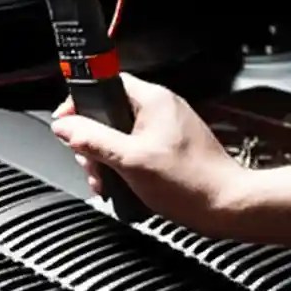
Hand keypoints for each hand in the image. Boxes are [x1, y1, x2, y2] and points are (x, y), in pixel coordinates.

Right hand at [51, 74, 248, 234]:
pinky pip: (134, 149)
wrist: (226, 207)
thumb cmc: (191, 183)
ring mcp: (166, 129)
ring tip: (107, 181)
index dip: (81, 103)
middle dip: (91, 142)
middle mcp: (160, 109)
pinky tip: (122, 184)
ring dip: (105, 158)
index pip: (105, 83)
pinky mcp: (170, 149)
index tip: (68, 124)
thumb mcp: (130, 161)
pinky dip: (123, 166)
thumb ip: (93, 140)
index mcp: (153, 100)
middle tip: (91, 166)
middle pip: (108, 113)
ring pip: (119, 135)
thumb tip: (64, 126)